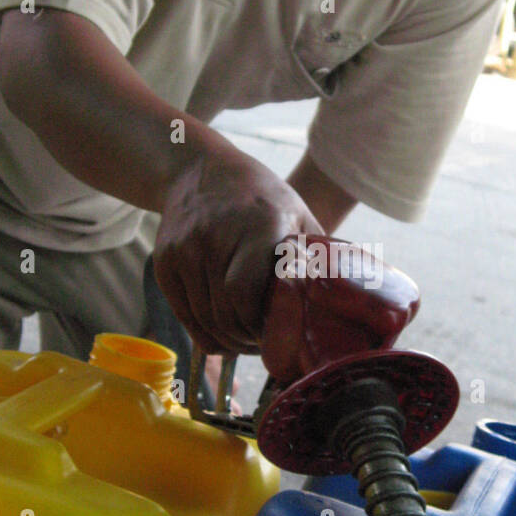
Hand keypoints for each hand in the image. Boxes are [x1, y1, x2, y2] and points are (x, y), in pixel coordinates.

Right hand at [153, 134, 322, 355]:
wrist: (199, 170)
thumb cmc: (259, 198)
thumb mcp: (297, 214)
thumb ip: (317, 255)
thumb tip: (351, 294)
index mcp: (256, 226)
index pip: (243, 293)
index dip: (260, 324)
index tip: (279, 332)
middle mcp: (213, 237)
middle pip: (225, 314)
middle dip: (247, 339)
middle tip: (265, 345)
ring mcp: (183, 250)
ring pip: (204, 321)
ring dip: (227, 340)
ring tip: (247, 340)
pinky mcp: (164, 262)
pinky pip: (184, 316)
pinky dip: (205, 332)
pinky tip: (224, 331)